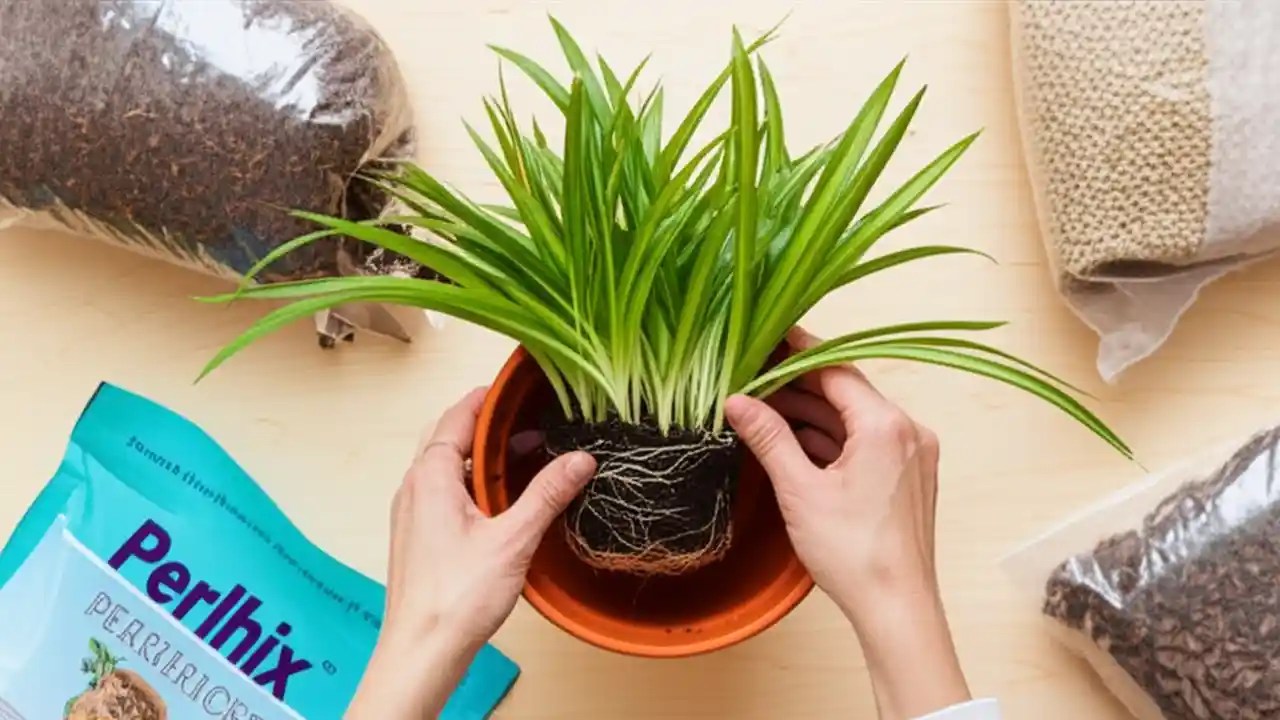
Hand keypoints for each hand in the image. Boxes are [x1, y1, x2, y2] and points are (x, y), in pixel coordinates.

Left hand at [347, 388, 595, 719]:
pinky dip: (474, 483)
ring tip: (524, 457)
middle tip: (528, 421)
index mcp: (430, 476)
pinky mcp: (419, 537)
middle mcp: (414, 488)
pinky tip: (502, 501)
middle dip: (488, 426)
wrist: (422, 651)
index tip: (517, 387)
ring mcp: (413, 513)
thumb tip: (580, 459)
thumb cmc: (456, 597)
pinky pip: (445, 493)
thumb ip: (547, 494)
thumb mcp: (513, 539)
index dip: (488, 398)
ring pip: (447, 467)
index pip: (458, 415)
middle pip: (449, 437)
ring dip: (483, 458)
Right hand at [724, 328, 969, 719]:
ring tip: (763, 410)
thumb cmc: (853, 554)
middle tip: (753, 376)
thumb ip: (768, 438)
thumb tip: (736, 401)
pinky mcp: (908, 477)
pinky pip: (865, 442)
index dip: (797, 351)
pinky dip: (831, 439)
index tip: (766, 336)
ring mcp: (912, 454)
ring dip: (812, 414)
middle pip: (845, 391)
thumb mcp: (799, 490)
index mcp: (886, 425)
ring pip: (854, 418)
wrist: (896, 608)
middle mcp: (908, 431)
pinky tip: (794, 443)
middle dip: (798, 385)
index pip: (835, 368)